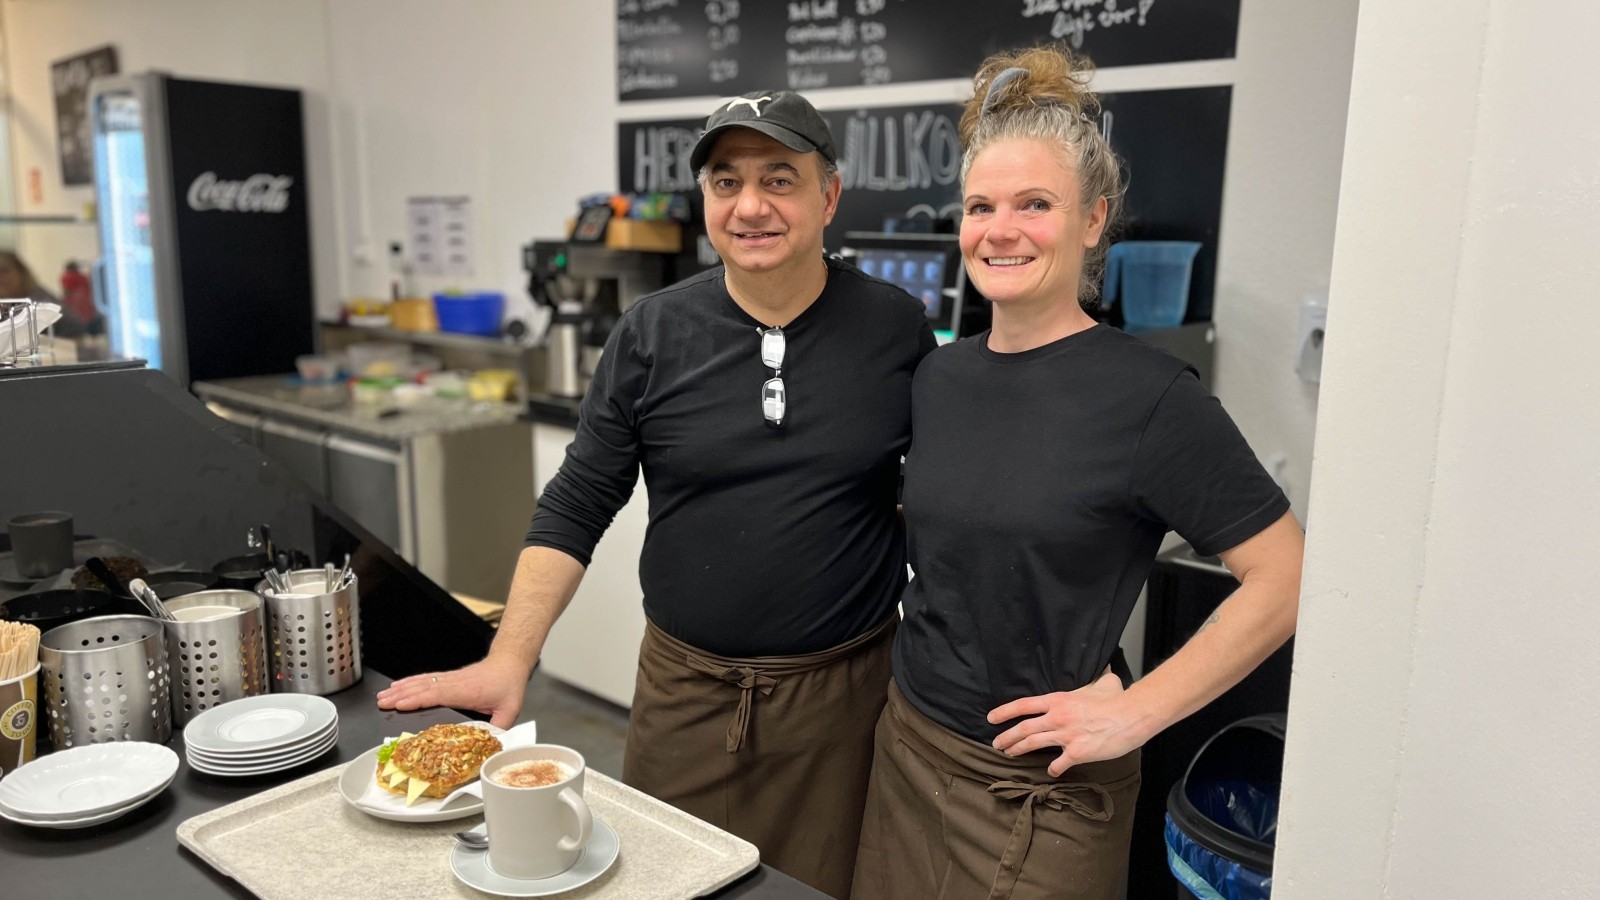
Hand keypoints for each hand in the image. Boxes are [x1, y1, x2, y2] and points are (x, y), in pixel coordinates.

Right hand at [375, 655, 529, 728]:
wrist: (509, 663)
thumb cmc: (508, 685)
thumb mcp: (510, 709)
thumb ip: (499, 728)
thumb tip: (489, 744)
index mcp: (467, 691)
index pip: (438, 694)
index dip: (418, 699)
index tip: (401, 704)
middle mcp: (454, 683)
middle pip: (423, 688)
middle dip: (401, 695)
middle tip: (382, 703)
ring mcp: (450, 679)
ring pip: (421, 682)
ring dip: (401, 689)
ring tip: (383, 695)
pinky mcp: (448, 678)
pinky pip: (425, 679)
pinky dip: (409, 682)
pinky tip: (397, 685)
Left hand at [987, 668, 1144, 777]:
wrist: (1131, 715)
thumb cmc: (1117, 699)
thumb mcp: (1102, 683)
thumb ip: (1096, 679)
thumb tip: (1105, 668)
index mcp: (1059, 700)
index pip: (1024, 705)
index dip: (1004, 712)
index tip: (991, 718)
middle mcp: (1057, 717)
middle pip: (1024, 727)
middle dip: (1007, 736)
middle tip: (996, 743)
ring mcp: (1066, 736)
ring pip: (1033, 743)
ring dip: (1019, 749)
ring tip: (1010, 754)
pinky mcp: (1077, 752)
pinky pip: (1058, 764)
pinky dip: (1053, 769)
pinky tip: (1052, 771)